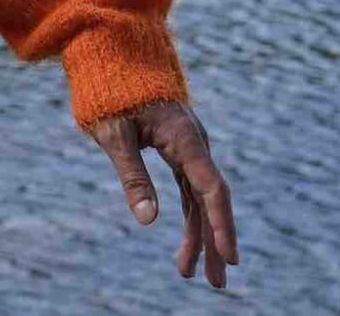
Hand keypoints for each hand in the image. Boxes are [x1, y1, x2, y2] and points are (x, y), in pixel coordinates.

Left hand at [89, 99, 239, 287]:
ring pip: (201, 198)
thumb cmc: (110, 94)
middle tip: (216, 282)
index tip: (228, 256)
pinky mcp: (180, 150)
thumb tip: (147, 221)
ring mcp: (189, 148)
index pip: (210, 188)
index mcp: (183, 138)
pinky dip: (190, 215)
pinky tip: (189, 242)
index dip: (221, 224)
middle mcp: (194, 144)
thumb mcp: (114, 135)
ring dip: (200, 235)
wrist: (114, 57)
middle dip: (214, 241)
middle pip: (211, 199)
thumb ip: (132, 176)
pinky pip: (190, 189)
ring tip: (192, 273)